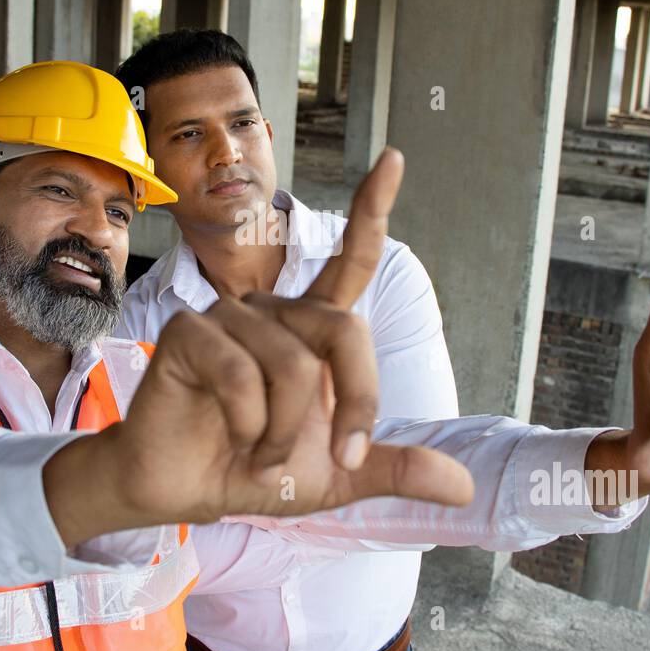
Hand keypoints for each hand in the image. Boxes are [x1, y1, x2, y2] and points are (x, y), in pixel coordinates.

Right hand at [48, 148, 473, 541]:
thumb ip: (395, 468)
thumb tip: (465, 488)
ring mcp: (229, 316)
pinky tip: (233, 439)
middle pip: (345, 331)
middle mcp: (273, 312)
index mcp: (309, 331)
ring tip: (261, 457)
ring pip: (294, 367)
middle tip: (340, 459)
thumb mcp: (337, 475)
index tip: (394, 158)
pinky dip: (250, 426)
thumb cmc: (253, 469)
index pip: (348, 263)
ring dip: (287, 434)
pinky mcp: (188, 331)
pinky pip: (242, 375)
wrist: (184, 493)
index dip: (372, 211)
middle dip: (355, 403)